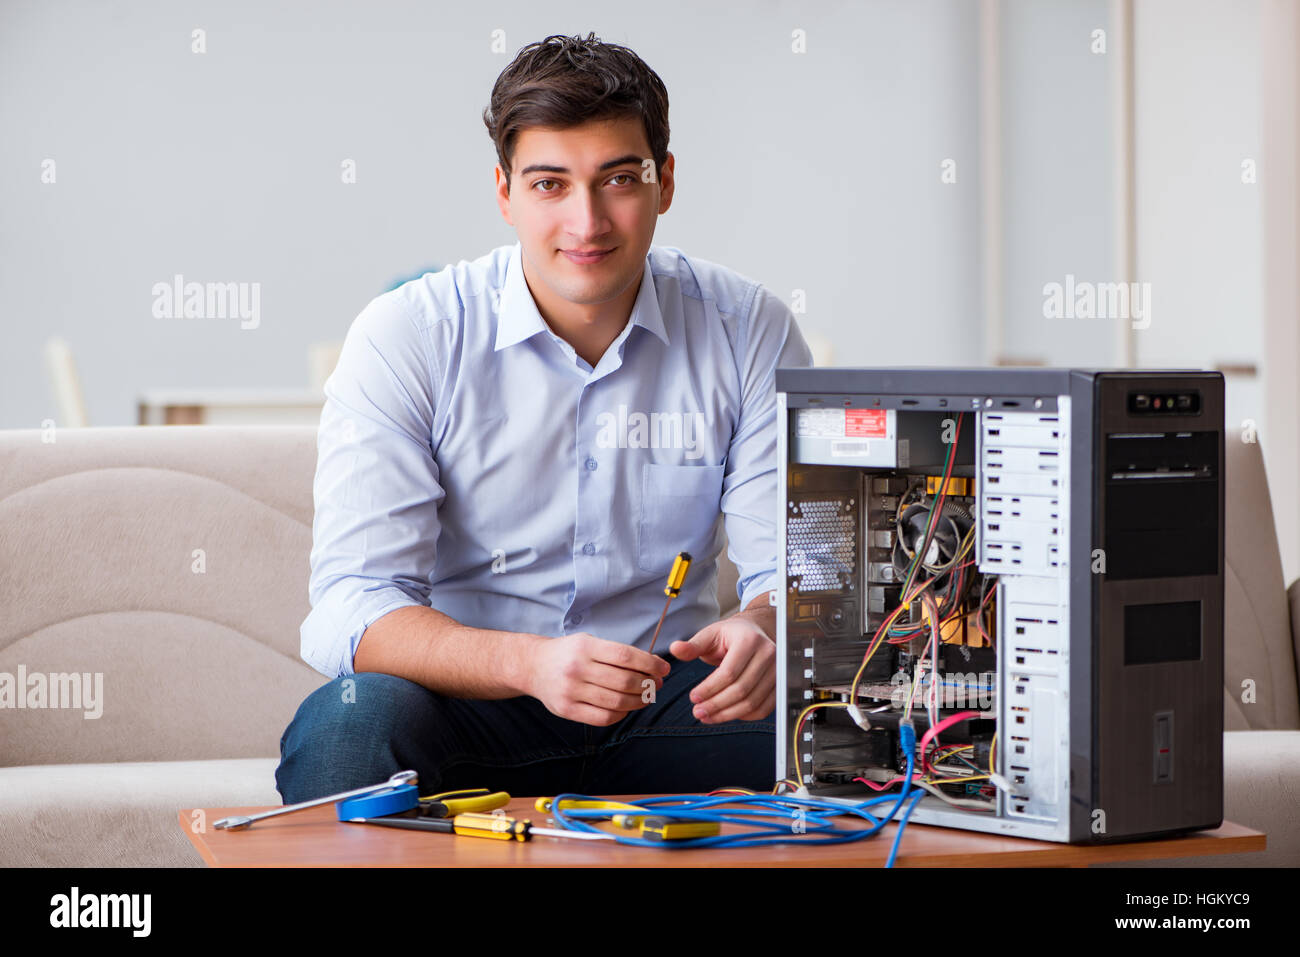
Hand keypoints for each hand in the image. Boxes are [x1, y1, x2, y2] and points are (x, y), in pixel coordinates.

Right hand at [526, 632, 670, 726]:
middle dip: (647, 684)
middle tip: (657, 684)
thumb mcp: (589, 642)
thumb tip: (652, 666)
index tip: (663, 668)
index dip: (649, 663)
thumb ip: (617, 653)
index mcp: (585, 647)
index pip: (625, 656)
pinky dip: (621, 714)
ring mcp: (570, 691)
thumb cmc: (569, 653)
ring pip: (616, 701)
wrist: (533, 667)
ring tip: (646, 696)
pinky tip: (627, 707)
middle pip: (624, 681)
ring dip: (639, 701)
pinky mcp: (566, 710)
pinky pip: (603, 717)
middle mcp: (576, 668)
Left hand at [669, 614, 775, 723]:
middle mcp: (768, 655)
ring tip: (707, 716)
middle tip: (697, 712)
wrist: (756, 633)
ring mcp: (778, 671)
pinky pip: (763, 709)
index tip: (693, 698)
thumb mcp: (710, 635)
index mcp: (749, 640)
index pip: (729, 672)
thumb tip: (675, 648)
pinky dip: (744, 716)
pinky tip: (726, 714)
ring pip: (752, 703)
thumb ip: (693, 645)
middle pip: (741, 690)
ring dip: (727, 714)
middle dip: (716, 705)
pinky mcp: (780, 685)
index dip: (709, 689)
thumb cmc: (731, 635)